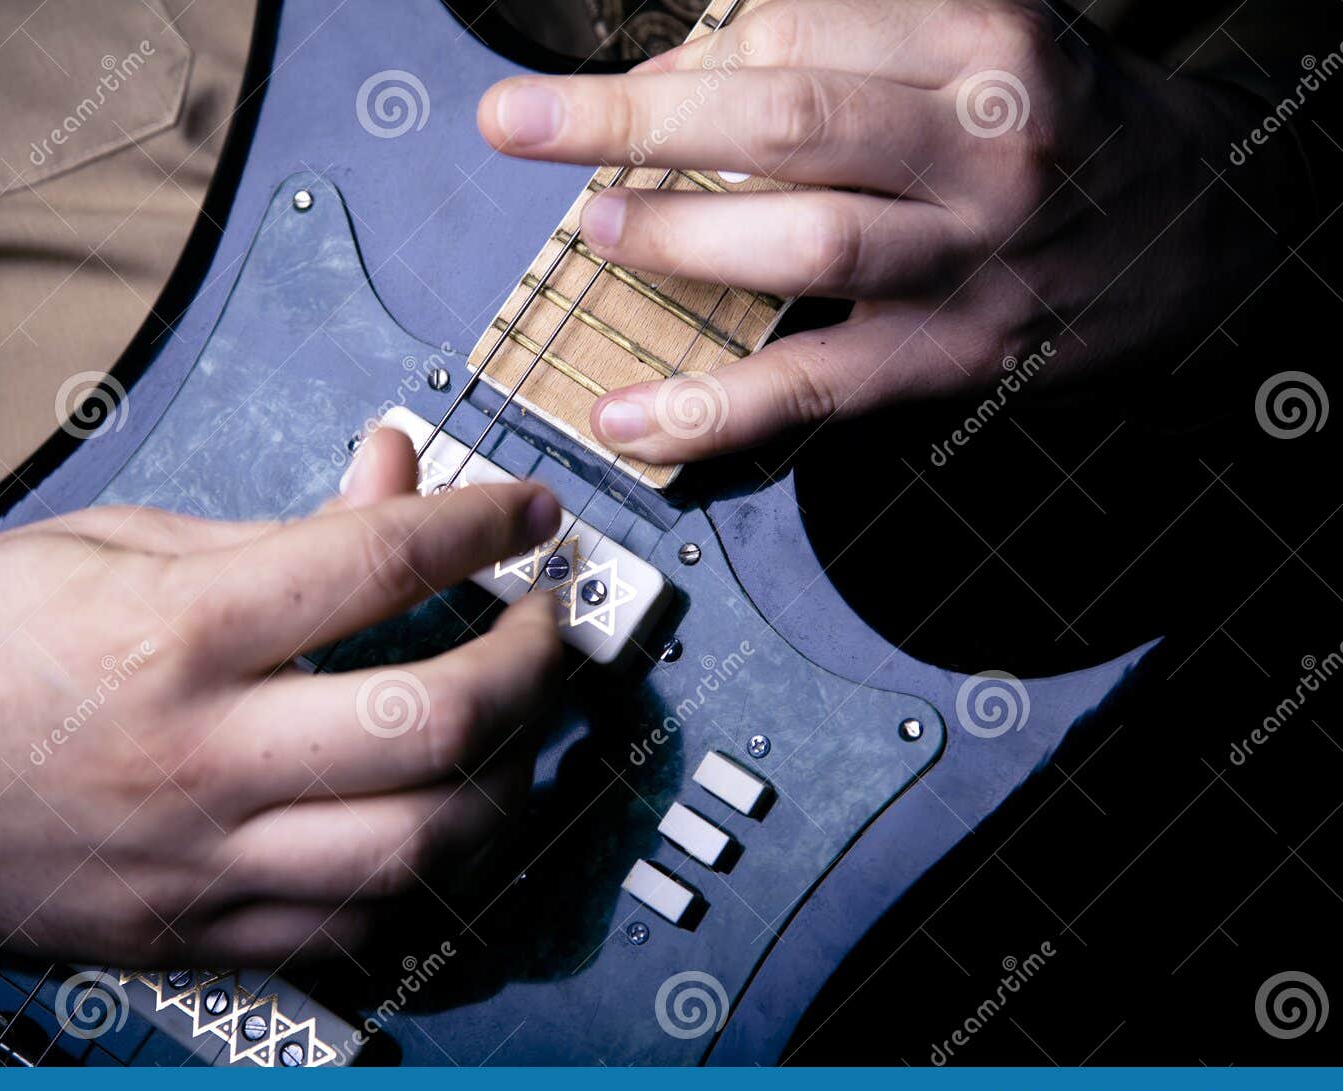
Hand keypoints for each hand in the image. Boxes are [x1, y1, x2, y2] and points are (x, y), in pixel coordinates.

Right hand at [0, 430, 562, 965]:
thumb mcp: (113, 543)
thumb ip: (276, 528)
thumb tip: (391, 481)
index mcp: (173, 632)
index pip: (378, 564)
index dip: (482, 525)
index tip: (528, 515)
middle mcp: (196, 757)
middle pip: (435, 724)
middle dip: (532, 666)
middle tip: (546, 627)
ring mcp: (194, 865)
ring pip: (419, 848)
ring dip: (503, 782)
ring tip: (512, 731)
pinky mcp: (183, 939)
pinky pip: (347, 928)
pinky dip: (414, 874)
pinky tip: (425, 822)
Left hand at [479, 0, 1306, 461]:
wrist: (1207, 234)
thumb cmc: (1062, 127)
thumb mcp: (982, 40)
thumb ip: (856, 34)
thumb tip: (694, 58)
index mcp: (984, 37)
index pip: (800, 27)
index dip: (690, 55)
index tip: (629, 81)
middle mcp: (985, 143)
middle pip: (787, 121)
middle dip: (634, 120)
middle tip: (519, 123)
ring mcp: (973, 259)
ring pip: (807, 244)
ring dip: (682, 240)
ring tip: (597, 229)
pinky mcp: (956, 358)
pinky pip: (821, 385)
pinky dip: (715, 408)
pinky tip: (626, 417)